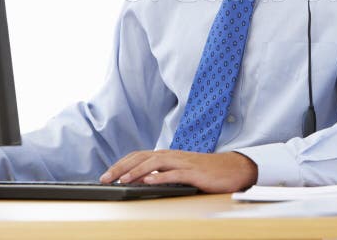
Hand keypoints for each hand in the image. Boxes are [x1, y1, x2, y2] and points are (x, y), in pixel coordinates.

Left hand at [99, 150, 257, 193]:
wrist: (232, 169)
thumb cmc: (205, 171)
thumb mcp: (180, 171)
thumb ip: (161, 173)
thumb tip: (140, 180)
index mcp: (167, 155)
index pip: (138, 156)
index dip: (121, 164)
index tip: (106, 174)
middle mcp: (172, 155)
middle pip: (141, 157)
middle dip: (121, 167)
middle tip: (105, 178)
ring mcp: (183, 163)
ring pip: (155, 163)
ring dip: (136, 171)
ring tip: (122, 180)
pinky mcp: (194, 173)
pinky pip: (174, 173)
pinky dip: (160, 177)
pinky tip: (149, 181)